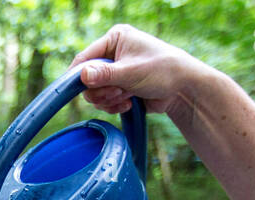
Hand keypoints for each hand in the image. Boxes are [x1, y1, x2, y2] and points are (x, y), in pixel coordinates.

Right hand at [70, 24, 211, 119]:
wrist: (183, 89)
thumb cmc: (162, 71)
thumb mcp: (131, 71)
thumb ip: (105, 74)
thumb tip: (82, 76)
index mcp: (115, 39)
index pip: (85, 57)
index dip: (77, 75)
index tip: (72, 91)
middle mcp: (113, 54)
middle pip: (87, 79)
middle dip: (101, 90)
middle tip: (117, 92)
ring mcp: (115, 72)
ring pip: (95, 93)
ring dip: (109, 99)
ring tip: (127, 96)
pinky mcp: (119, 88)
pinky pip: (105, 102)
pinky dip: (114, 106)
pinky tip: (129, 103)